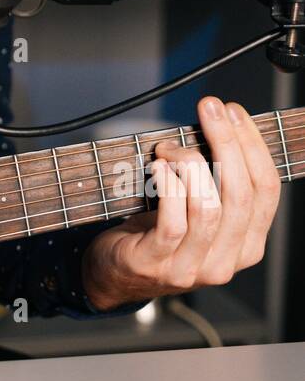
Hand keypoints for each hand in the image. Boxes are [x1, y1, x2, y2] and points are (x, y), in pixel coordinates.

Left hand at [81, 96, 281, 311]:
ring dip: (190, 163)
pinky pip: (173, 222)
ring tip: (169, 147)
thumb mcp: (198, 211)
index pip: (265, 191)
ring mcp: (191, 268)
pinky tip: (159, 166)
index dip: (253, 146)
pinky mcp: (156, 264)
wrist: (115, 272)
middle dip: (227, 142)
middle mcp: (226, 262)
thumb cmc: (157, 232)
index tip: (234, 112)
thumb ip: (217, 182)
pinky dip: (168, 187)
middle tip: (210, 108)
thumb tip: (221, 123)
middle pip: (240, 195)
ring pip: (208, 208)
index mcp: (246, 246)